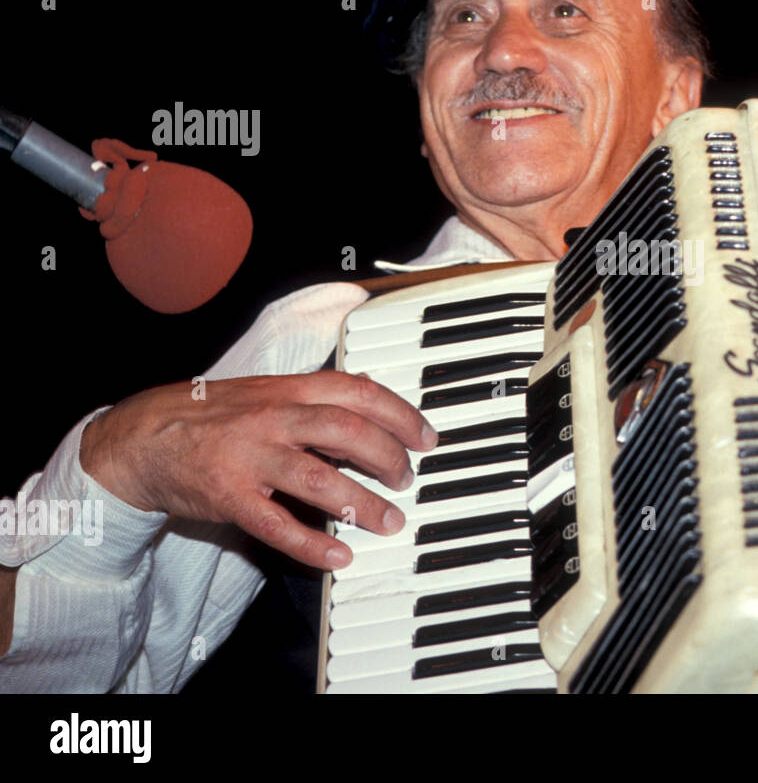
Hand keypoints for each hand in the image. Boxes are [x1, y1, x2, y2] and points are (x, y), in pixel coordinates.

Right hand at [80, 371, 436, 570]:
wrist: (142, 437)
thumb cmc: (213, 415)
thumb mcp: (267, 391)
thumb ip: (315, 398)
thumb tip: (372, 401)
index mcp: (288, 390)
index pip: (358, 392)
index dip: (400, 414)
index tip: (426, 437)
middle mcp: (273, 418)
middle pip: (348, 433)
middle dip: (389, 458)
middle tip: (407, 480)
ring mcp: (250, 457)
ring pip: (320, 480)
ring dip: (363, 504)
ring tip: (390, 521)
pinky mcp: (228, 496)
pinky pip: (277, 525)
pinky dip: (312, 544)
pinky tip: (339, 556)